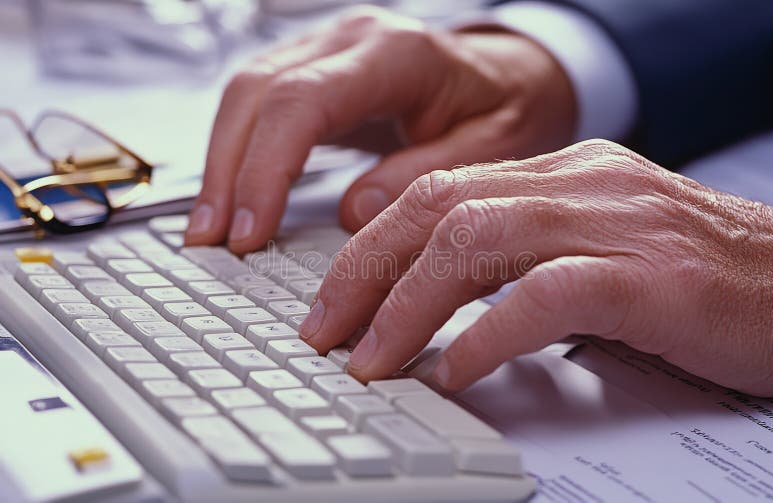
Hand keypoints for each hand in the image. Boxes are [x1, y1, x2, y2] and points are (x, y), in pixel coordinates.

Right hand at [184, 6, 575, 253]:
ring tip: (209, 228)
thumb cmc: (507, 107)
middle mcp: (351, 40)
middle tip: (211, 239)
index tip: (249, 231)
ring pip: (246, 93)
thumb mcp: (494, 147)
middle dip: (228, 170)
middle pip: (258, 91)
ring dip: (221, 162)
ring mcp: (328, 50)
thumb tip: (354, 213)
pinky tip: (232, 195)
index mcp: (397, 54)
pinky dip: (238, 151)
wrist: (509, 75)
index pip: (304, 101)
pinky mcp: (316, 71)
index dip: (266, 167)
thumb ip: (428, 175)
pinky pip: (260, 104)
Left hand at [300, 140, 772, 396]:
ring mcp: (613, 223)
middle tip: (326, 330)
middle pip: (439, 208)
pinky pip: (544, 294)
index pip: (438, 191)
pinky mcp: (646, 275)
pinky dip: (487, 334)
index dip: (372, 244)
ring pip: (476, 242)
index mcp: (560, 173)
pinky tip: (456, 370)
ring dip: (409, 307)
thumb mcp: (594, 247)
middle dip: (367, 272)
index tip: (332, 297)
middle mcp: (578, 184)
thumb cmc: (696, 276)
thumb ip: (521, 257)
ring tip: (372, 359)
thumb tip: (434, 300)